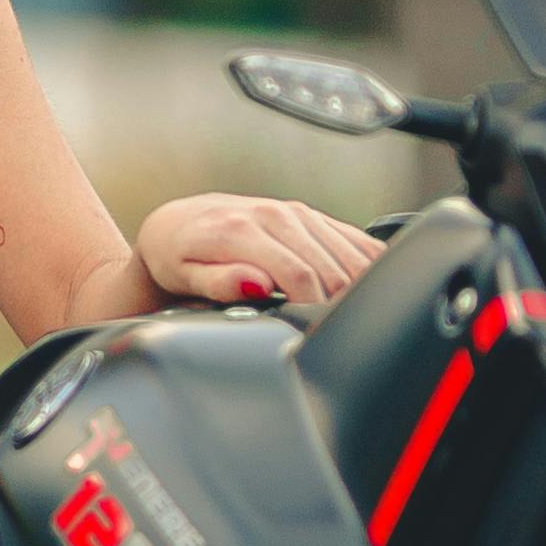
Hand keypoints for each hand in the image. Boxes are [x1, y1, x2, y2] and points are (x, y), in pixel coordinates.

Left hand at [128, 189, 385, 322]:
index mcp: (243, 230)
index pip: (299, 276)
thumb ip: (219, 281)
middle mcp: (274, 214)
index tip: (311, 333)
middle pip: (330, 269)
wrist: (181, 223)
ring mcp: (297, 212)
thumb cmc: (180, 256)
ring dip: (356, 287)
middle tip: (328, 333)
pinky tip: (361, 288)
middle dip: (335, 304)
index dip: (312, 310)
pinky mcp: (311, 215)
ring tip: (346, 317)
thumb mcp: (186, 275)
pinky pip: (355, 240)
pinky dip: (365, 265)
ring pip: (350, 254)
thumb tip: (256, 286)